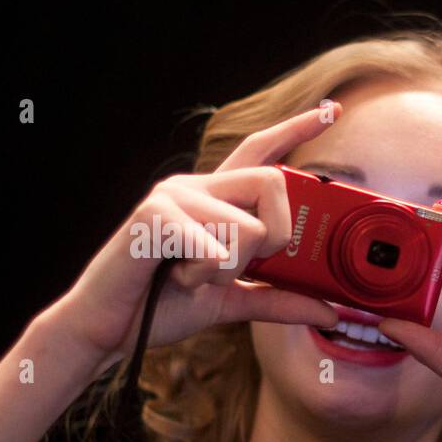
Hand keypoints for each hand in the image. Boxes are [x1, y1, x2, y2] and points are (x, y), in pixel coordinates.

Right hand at [53, 104, 343, 373]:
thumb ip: (279, 300)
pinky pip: (213, 245)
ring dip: (229, 269)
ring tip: (192, 277)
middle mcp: (196, 188)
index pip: (261, 152)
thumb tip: (330, 313)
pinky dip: (205, 274)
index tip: (331, 110)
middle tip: (237, 266)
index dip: (296, 130)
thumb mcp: (234, 303)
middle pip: (272, 182)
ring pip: (247, 225)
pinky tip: (179, 278)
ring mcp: (172, 197)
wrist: (110, 331)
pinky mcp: (152, 215)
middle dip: (274, 236)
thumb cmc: (161, 306)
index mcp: (215, 200)